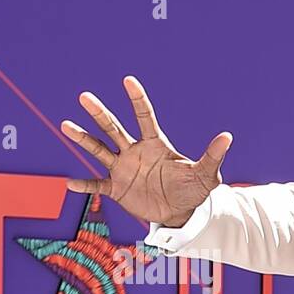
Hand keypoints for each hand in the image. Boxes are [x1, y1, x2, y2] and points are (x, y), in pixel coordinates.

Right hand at [60, 76, 231, 228]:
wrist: (180, 213)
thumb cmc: (193, 189)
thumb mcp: (205, 174)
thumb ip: (212, 156)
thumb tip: (227, 136)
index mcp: (155, 145)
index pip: (145, 117)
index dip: (138, 99)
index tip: (129, 80)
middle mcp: (134, 152)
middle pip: (114, 128)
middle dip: (100, 114)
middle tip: (85, 97)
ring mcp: (123, 169)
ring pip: (99, 150)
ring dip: (83, 139)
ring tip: (66, 125)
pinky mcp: (117, 188)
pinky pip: (97, 185)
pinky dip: (85, 185)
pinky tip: (71, 183)